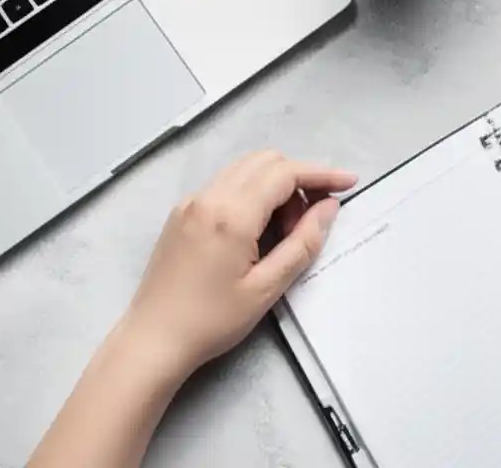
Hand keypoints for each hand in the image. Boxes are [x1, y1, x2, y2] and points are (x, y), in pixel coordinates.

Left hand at [120, 151, 356, 378]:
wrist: (152, 340)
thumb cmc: (212, 321)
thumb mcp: (267, 289)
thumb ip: (303, 243)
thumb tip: (327, 208)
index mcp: (231, 215)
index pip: (285, 173)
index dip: (321, 174)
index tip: (349, 183)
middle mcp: (208, 197)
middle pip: (266, 161)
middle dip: (299, 179)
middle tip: (311, 220)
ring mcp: (190, 202)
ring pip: (245, 169)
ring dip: (275, 185)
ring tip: (286, 229)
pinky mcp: (181, 213)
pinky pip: (226, 185)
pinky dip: (252, 193)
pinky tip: (259, 230)